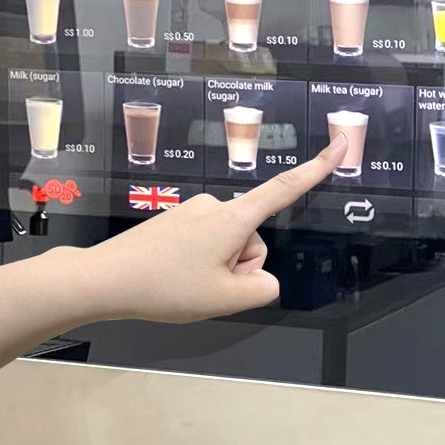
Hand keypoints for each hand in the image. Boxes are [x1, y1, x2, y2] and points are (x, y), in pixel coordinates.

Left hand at [73, 134, 347, 322]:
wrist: (103, 280)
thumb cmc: (166, 287)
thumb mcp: (226, 300)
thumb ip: (262, 289)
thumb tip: (262, 278)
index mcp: (233, 219)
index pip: (285, 191)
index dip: (317, 169)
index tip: (341, 143)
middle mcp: (215, 206)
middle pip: (252, 242)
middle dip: (238, 268)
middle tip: (205, 287)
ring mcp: (192, 212)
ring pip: (227, 247)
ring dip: (216, 270)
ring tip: (184, 284)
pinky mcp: (174, 221)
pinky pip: (204, 246)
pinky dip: (197, 265)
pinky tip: (171, 278)